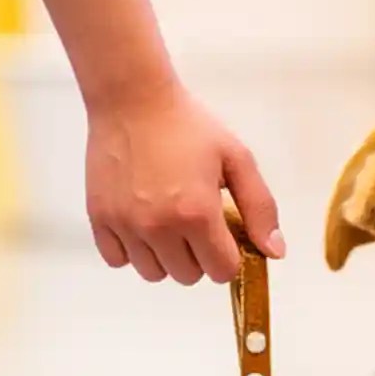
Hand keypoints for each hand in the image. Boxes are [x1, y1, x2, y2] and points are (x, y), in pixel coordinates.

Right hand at [84, 80, 283, 283]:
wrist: (133, 99)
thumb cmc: (188, 125)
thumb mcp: (237, 159)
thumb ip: (260, 208)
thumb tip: (274, 251)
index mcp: (197, 214)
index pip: (221, 271)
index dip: (229, 255)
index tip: (224, 234)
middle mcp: (159, 226)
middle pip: (188, 276)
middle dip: (200, 256)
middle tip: (197, 221)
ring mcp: (126, 224)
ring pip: (153, 273)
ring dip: (166, 256)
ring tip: (169, 220)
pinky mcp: (100, 218)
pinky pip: (119, 260)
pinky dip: (132, 250)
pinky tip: (143, 222)